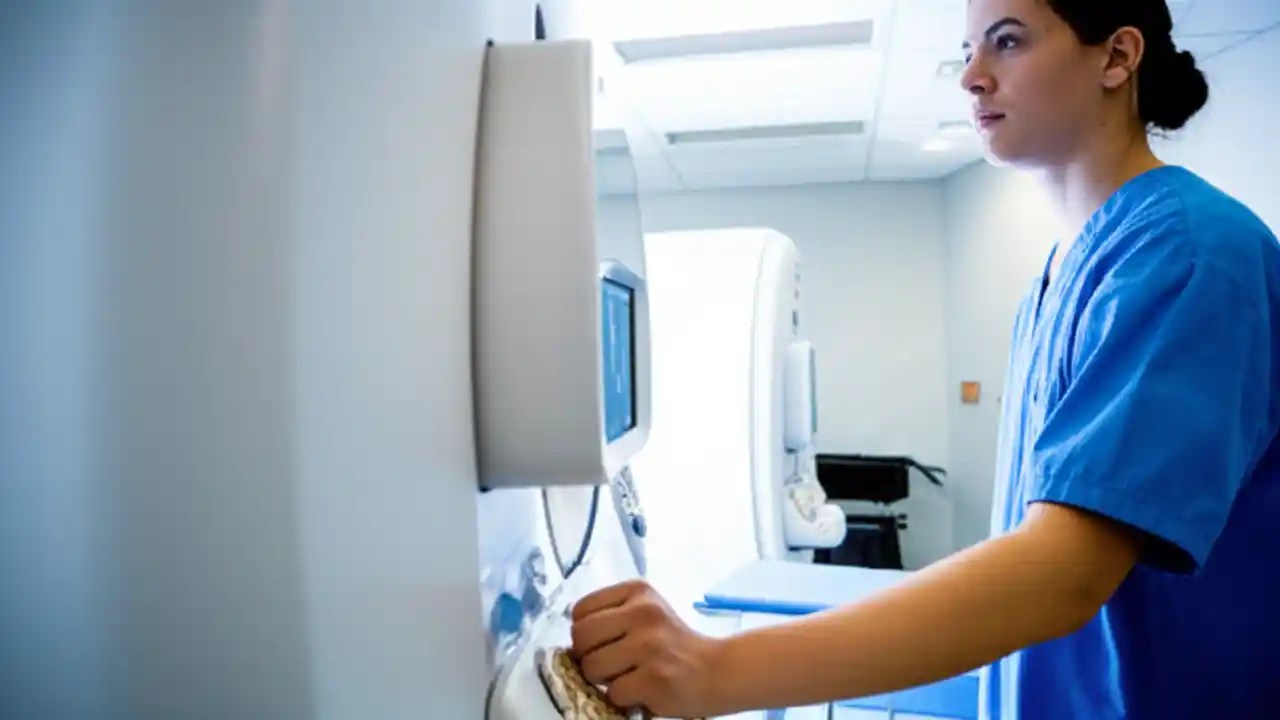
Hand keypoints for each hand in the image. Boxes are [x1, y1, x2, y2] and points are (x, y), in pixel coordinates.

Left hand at [570, 580, 724, 718]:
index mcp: (638, 591)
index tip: (603, 642)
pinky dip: (623, 698)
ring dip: (605, 681)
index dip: (585, 632)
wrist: (718, 670)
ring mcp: (650, 646)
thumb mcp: (646, 613)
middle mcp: (643, 613)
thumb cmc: (674, 644)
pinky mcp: (655, 680)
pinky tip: (641, 691)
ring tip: (628, 677)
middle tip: (609, 665)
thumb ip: (612, 617)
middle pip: (580, 638)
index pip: (581, 610)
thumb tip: (571, 643)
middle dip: (588, 657)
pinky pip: (613, 693)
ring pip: (592, 668)